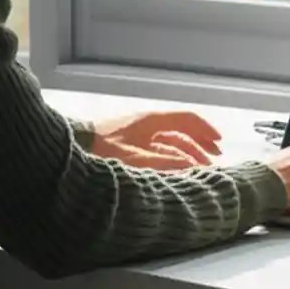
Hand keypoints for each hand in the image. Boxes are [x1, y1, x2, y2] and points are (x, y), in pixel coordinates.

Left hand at [90, 111, 222, 170]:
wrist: (70, 150)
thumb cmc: (101, 150)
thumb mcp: (135, 158)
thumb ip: (165, 162)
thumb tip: (192, 166)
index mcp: (152, 121)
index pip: (187, 119)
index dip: (205, 129)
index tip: (219, 142)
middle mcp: (148, 125)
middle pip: (181, 132)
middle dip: (200, 145)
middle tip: (214, 159)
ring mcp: (138, 135)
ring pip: (171, 142)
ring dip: (188, 153)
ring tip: (200, 167)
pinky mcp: (129, 147)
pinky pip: (159, 149)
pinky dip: (173, 158)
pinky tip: (177, 169)